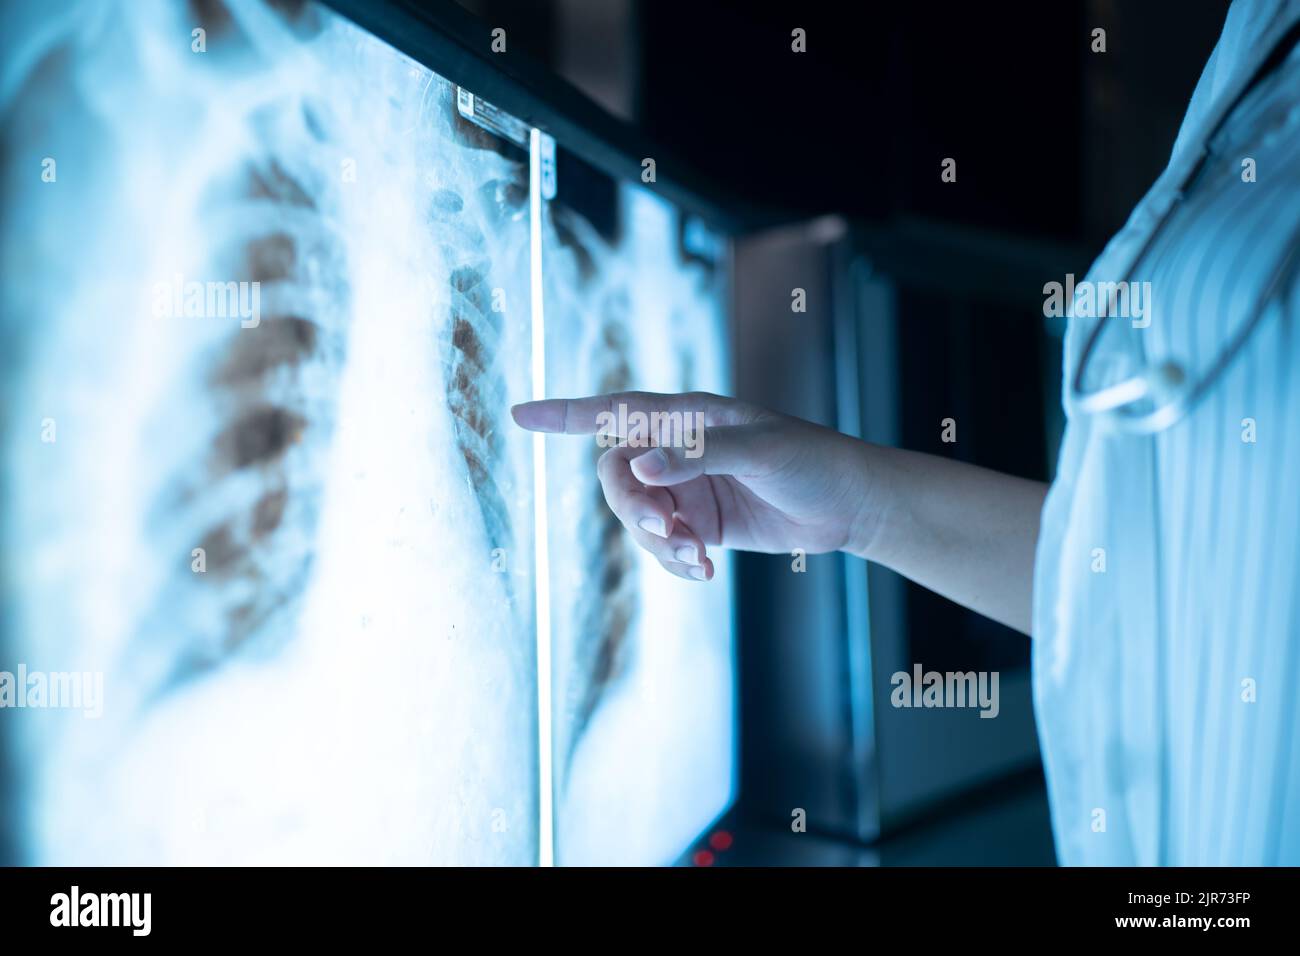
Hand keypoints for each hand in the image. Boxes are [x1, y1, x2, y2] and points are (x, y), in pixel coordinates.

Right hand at [510, 391, 876, 582]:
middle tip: (665, 533)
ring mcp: (685, 488)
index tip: (519, 417)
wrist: (848, 504)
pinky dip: (673, 561)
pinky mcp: (698, 523)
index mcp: (689, 415)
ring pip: (636, 518)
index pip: (616, 411)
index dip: (565, 414)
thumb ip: (700, 456)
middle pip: (617, 476)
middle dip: (631, 508)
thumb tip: (641, 468)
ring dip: (656, 543)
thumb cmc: (811, 460)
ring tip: (696, 558)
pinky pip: (662, 545)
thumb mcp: (761, 451)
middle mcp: (679, 449)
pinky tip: (704, 570)